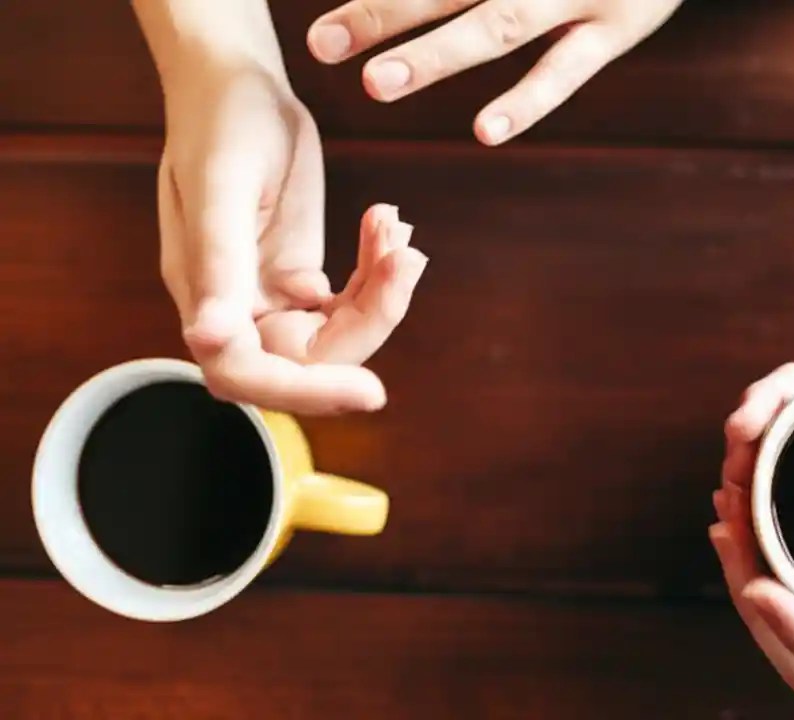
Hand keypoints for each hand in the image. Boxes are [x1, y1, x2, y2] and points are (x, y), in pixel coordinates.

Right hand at [159, 66, 426, 413]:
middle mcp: (238, 308)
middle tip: (409, 261)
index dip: (309, 394)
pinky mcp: (301, 275)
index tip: (373, 391)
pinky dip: (379, 270)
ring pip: (341, 332)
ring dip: (383, 290)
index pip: (249, 372)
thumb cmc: (219, 124)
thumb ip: (217, 264)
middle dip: (370, 322)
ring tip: (396, 231)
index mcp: (205, 295)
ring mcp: (272, 295)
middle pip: (310, 361)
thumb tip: (209, 341)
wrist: (238, 85)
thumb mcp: (222, 186)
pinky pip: (351, 300)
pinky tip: (386, 223)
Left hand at [306, 0, 685, 144]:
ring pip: (498, 22)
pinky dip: (526, 100)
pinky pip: (565, 70)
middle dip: (384, 13)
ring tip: (377, 83)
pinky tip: (485, 132)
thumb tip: (431, 5)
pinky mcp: (618, 28)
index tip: (325, 30)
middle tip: (322, 45)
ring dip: (438, 53)